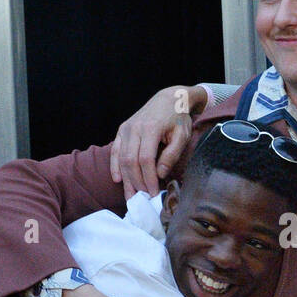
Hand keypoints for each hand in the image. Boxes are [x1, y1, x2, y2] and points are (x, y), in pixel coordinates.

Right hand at [110, 84, 206, 199]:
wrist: (169, 99)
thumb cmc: (178, 118)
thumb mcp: (182, 135)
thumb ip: (171, 154)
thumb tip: (160, 174)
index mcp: (150, 128)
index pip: (145, 159)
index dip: (148, 178)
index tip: (153, 193)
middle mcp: (134, 128)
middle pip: (131, 161)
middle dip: (136, 182)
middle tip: (143, 198)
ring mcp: (126, 129)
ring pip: (121, 158)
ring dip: (126, 179)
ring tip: (130, 196)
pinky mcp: (122, 130)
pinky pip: (115, 151)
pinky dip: (115, 166)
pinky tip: (118, 180)